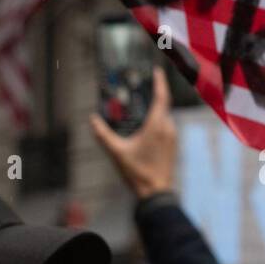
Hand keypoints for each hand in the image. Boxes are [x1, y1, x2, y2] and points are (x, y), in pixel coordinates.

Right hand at [90, 66, 175, 199]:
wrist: (156, 192)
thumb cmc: (137, 172)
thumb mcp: (116, 152)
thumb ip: (103, 135)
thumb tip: (92, 120)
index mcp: (156, 126)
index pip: (161, 97)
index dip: (160, 82)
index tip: (157, 71)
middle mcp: (167, 128)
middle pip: (164, 104)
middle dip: (156, 92)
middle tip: (147, 84)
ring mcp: (171, 137)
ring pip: (165, 115)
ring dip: (157, 107)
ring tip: (145, 103)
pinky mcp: (172, 145)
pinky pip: (166, 125)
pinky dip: (158, 119)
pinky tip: (147, 124)